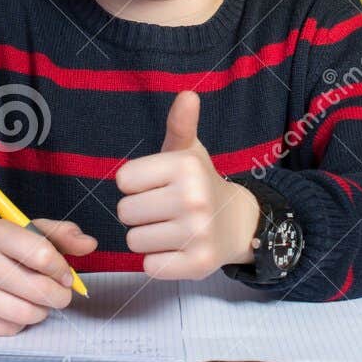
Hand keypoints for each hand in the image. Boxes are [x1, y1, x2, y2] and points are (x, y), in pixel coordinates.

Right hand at [0, 218, 97, 335]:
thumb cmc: (2, 248)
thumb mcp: (31, 232)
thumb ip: (63, 235)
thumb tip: (90, 244)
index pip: (43, 255)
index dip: (62, 270)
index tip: (66, 275)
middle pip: (37, 289)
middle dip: (59, 295)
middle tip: (60, 294)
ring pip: (25, 313)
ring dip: (41, 311)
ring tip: (37, 300)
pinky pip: (9, 329)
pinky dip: (20, 323)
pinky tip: (13, 307)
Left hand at [115, 89, 260, 279]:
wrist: (238, 222)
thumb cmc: (199, 184)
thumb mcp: (188, 152)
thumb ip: (180, 124)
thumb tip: (187, 94)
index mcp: (184, 166)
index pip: (123, 180)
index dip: (136, 184)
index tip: (157, 185)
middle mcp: (193, 198)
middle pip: (125, 212)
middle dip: (139, 212)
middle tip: (164, 209)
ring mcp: (197, 233)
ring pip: (134, 241)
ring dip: (147, 237)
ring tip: (171, 228)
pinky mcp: (197, 265)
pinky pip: (150, 267)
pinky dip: (158, 261)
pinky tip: (177, 249)